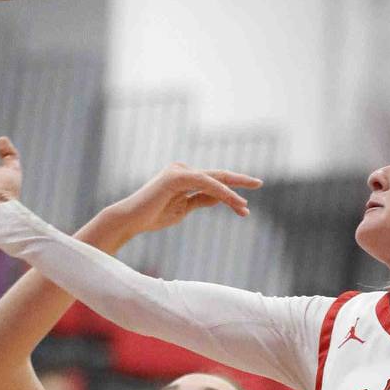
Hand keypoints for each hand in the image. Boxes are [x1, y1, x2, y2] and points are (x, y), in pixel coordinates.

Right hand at [108, 161, 261, 238]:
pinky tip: (233, 199)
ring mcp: (179, 171)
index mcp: (184, 177)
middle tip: (259, 183)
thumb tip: (219, 197)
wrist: (130, 219)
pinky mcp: (176, 177)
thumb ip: (200, 200)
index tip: (246, 204)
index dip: (231, 191)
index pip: (213, 182)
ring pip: (213, 180)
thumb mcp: (183, 209)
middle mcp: (183, 170)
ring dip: (232, 193)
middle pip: (217, 176)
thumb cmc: (153, 217)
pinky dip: (220, 191)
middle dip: (239, 180)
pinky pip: (204, 183)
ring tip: (245, 206)